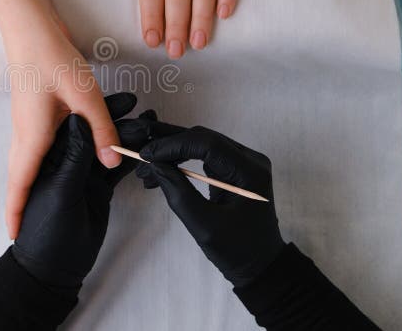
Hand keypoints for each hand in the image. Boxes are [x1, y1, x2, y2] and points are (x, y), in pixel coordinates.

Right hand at [0, 0, 125, 238]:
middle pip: (20, 177)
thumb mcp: (85, 95)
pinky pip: (34, 148)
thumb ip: (101, 130)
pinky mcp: (31, 115)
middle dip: (20, 203)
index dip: (16, 210)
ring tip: (36, 205)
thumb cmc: (53, 59)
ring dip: (28, 184)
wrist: (30, 30)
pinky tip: (59, 163)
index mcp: (32, 135)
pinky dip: (39, 163)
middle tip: (23, 228)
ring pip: (26, 163)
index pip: (21, 182)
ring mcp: (24, 124)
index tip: (13, 235)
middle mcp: (23, 134)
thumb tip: (113, 162)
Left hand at [12, 94, 137, 287]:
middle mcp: (63, 160)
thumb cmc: (49, 231)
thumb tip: (84, 123)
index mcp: (46, 157)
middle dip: (115, 121)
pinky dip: (129, 158)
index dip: (93, 111)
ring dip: (125, 137)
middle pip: (91, 133)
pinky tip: (145, 146)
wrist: (54, 269)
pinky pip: (114, 168)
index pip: (72, 126)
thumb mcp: (63, 192)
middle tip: (140, 107)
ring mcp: (81, 174)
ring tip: (148, 122)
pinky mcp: (95, 188)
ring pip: (104, 148)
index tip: (114, 96)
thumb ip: (75, 158)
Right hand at [136, 126, 284, 286]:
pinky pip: (204, 154)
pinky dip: (181, 159)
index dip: (173, 145)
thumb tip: (154, 165)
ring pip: (201, 143)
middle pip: (204, 138)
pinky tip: (162, 169)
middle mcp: (250, 159)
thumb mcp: (203, 225)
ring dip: (172, 151)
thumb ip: (178, 192)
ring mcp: (243, 161)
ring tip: (147, 168)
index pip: (207, 144)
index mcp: (249, 171)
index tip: (146, 155)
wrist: (260, 264)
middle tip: (141, 156)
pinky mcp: (234, 167)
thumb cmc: (236, 250)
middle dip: (169, 144)